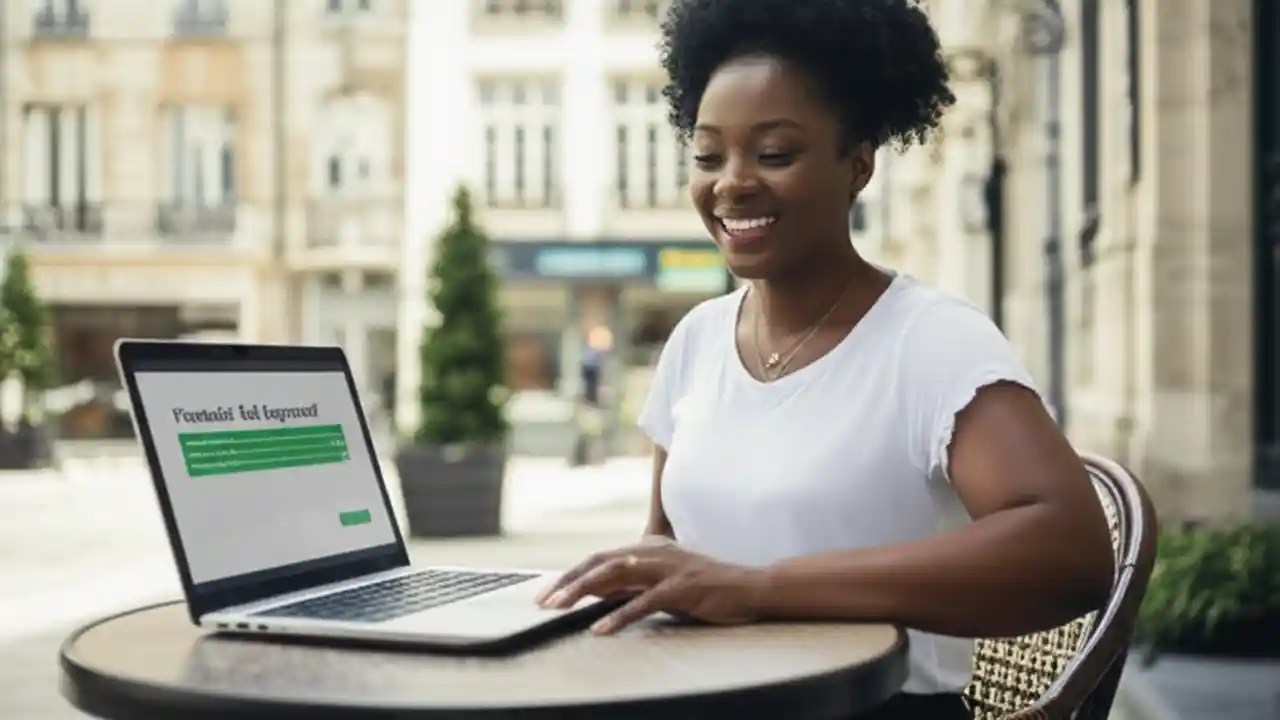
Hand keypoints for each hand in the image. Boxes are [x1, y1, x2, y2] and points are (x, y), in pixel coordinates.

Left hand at [534, 536, 763, 634]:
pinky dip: (619, 614)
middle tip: (544, 601)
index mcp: (648, 549)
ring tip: (560, 608)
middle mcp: (654, 552)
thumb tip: (596, 594)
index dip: (571, 574)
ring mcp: (668, 568)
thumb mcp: (663, 583)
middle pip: (601, 562)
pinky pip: (644, 601)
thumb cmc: (706, 589)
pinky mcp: (682, 587)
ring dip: (584, 591)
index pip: (600, 558)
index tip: (547, 593)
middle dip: (569, 580)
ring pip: (616, 575)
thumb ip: (633, 585)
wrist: (750, 587)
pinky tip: (600, 628)